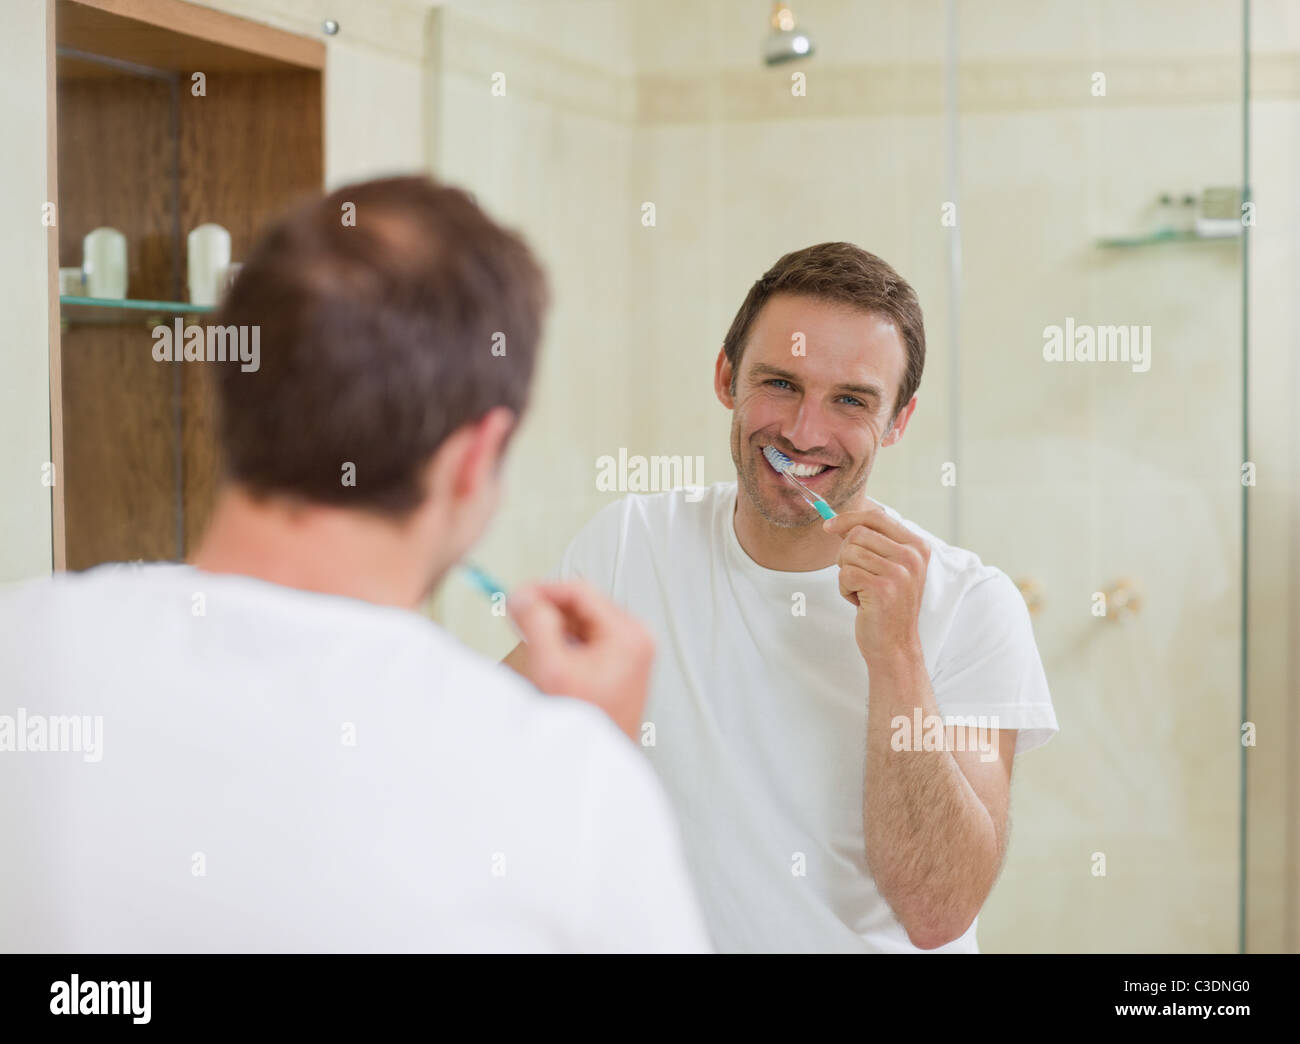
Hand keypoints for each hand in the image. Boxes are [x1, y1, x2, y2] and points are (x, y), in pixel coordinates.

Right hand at [506, 580, 654, 742]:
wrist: (596, 764)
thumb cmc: (583, 723)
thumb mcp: (551, 667)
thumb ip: (535, 623)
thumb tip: (522, 596)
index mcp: (628, 634)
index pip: (580, 591)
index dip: (544, 590)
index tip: (517, 597)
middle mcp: (637, 640)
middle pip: (583, 606)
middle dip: (548, 610)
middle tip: (518, 617)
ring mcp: (632, 653)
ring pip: (583, 623)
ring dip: (555, 627)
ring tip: (531, 642)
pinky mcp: (623, 667)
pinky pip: (589, 641)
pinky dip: (565, 643)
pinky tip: (549, 659)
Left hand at [824, 507, 928, 667]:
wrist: (895, 645)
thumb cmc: (887, 605)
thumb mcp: (888, 568)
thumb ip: (871, 543)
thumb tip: (837, 522)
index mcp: (917, 546)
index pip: (877, 517)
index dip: (848, 518)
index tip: (829, 526)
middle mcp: (912, 556)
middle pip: (857, 533)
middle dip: (846, 554)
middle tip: (857, 577)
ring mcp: (899, 572)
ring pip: (848, 553)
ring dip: (846, 574)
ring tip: (863, 591)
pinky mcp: (882, 588)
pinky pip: (844, 574)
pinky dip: (844, 589)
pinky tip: (860, 602)